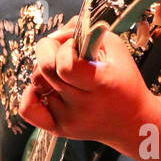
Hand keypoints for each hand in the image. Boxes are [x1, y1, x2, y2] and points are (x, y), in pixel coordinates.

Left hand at [18, 18, 154, 146]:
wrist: (133, 121)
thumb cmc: (124, 81)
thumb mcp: (115, 47)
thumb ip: (84, 31)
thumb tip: (54, 35)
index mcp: (101, 84)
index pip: (65, 64)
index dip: (65, 48)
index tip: (77, 48)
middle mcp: (83, 105)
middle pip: (45, 70)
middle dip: (48, 51)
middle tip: (61, 51)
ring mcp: (69, 119)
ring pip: (36, 84)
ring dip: (43, 71)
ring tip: (60, 71)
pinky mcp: (60, 129)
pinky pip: (28, 110)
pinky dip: (29, 95)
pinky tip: (43, 88)